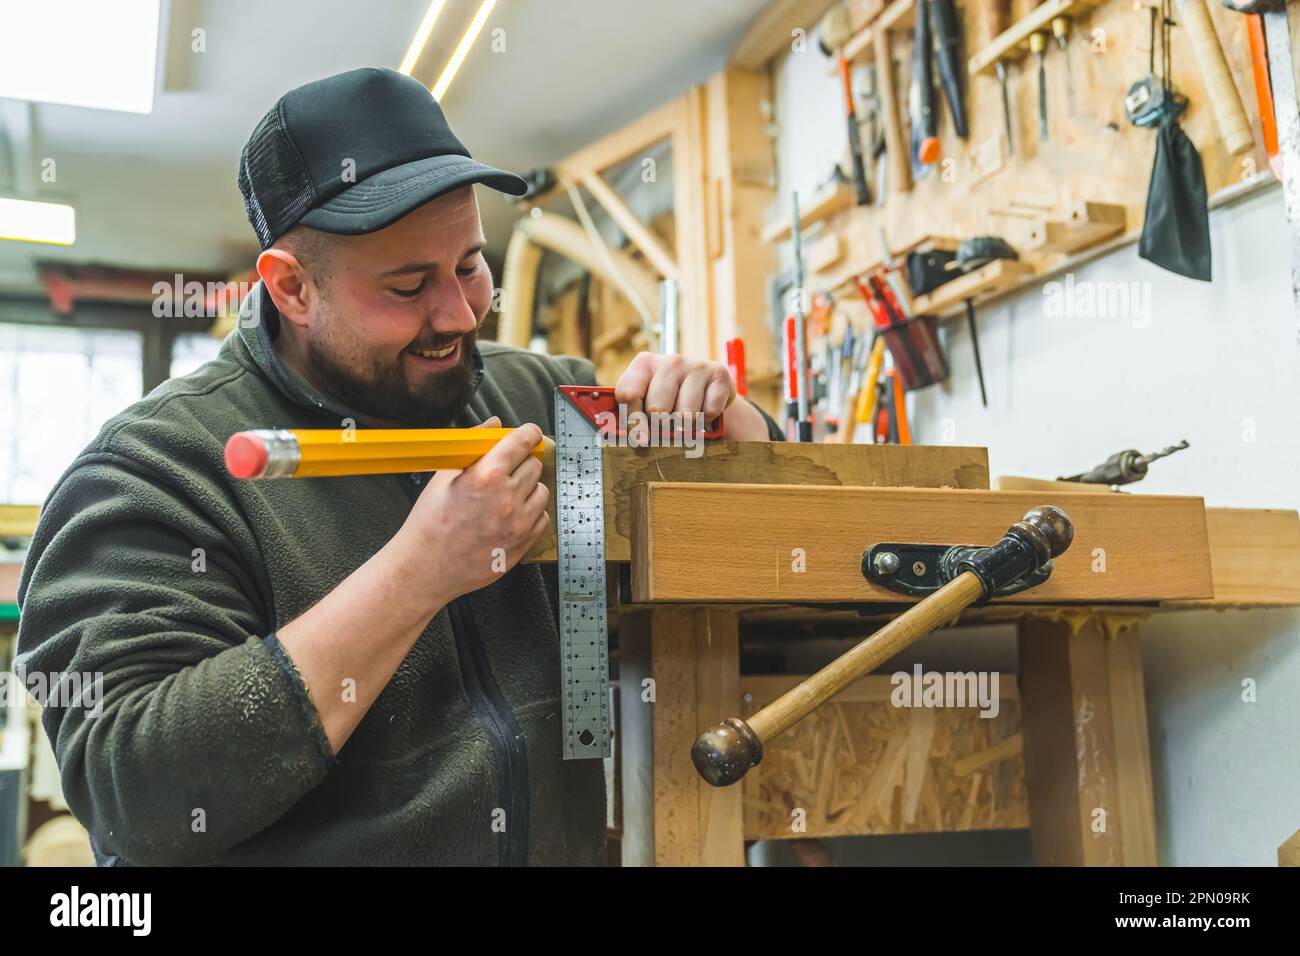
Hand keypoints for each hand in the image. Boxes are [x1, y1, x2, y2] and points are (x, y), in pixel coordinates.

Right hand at [392, 417, 548, 606]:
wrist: (426, 568)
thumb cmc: (430, 522)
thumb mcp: (444, 476)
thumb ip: (473, 446)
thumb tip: (494, 426)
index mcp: (486, 477)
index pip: (522, 442)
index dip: (528, 433)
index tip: (529, 434)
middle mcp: (507, 498)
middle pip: (534, 465)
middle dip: (522, 463)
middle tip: (505, 470)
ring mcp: (518, 523)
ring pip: (541, 491)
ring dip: (528, 488)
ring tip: (506, 495)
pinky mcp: (523, 543)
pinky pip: (542, 517)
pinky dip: (531, 513)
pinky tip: (510, 515)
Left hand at [614, 351, 769, 441]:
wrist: (708, 389)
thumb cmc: (670, 399)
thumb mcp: (647, 401)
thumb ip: (629, 414)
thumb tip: (613, 434)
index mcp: (644, 364)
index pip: (628, 394)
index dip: (631, 422)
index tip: (638, 439)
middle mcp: (670, 361)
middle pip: (656, 408)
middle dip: (660, 428)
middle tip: (665, 433)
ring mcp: (696, 365)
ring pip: (684, 414)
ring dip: (685, 428)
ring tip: (684, 425)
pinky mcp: (719, 374)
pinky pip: (709, 412)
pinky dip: (706, 421)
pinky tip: (703, 414)